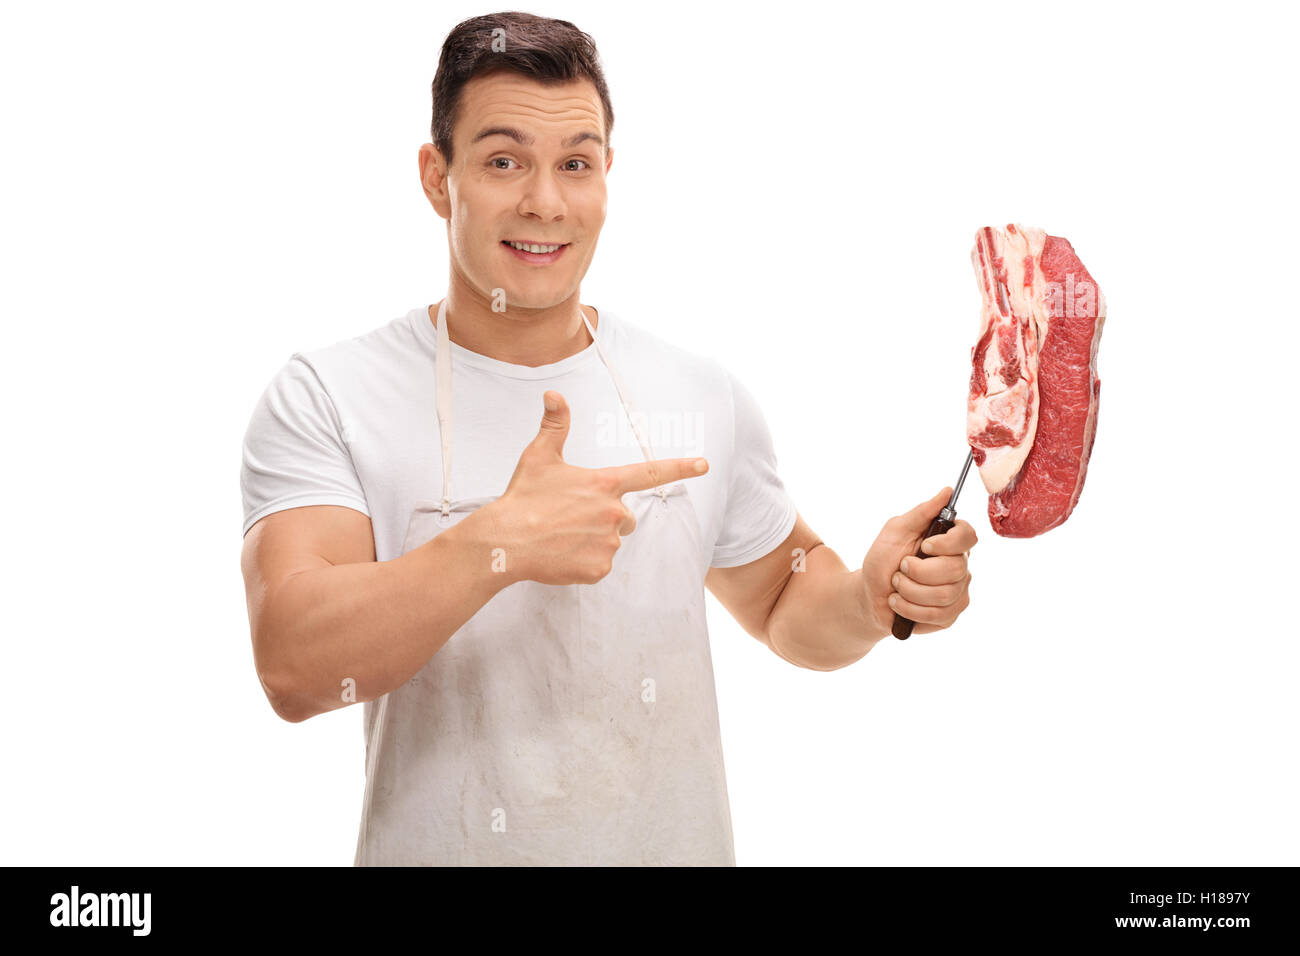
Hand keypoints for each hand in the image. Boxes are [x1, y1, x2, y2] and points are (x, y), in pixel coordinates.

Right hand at [485, 390, 710, 585]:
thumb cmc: (522, 497)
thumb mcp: (539, 456)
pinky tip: (561, 554)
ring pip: (612, 541)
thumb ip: (555, 425)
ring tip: (562, 535)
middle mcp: (614, 512)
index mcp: (604, 483)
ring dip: (593, 540)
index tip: (704, 464)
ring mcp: (608, 543)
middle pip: (626, 517)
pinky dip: (584, 562)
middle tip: (571, 518)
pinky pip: (600, 565)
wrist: (504, 542)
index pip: (650, 472)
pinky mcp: (599, 568)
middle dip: (605, 518)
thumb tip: (554, 394)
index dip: (681, 467)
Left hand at [860, 486, 977, 636]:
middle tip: (900, 568)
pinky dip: (910, 609)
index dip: (946, 543)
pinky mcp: (949, 615)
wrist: (870, 595)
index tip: (924, 545)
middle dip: (917, 571)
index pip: (967, 536)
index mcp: (949, 541)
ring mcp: (957, 592)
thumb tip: (947, 491)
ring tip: (896, 587)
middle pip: (954, 569)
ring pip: (944, 594)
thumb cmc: (883, 559)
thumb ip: (923, 511)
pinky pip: (938, 615)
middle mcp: (959, 565)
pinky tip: (899, 603)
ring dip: (909, 591)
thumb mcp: (896, 530)